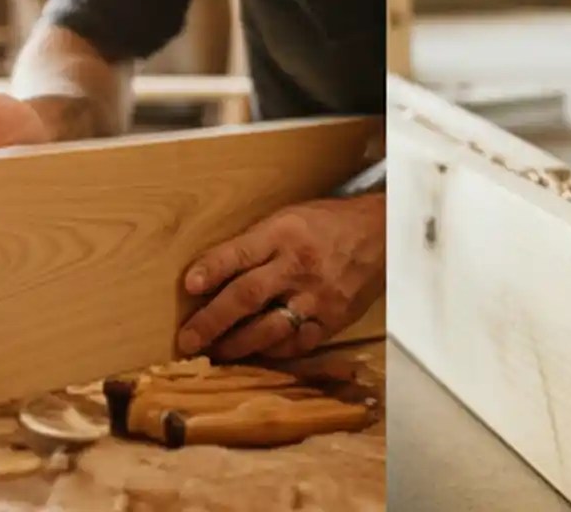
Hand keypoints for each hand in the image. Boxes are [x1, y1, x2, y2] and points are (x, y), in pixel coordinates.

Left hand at [176, 194, 385, 361]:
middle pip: (247, 296)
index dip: (212, 268)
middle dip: (213, 320)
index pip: (240, 252)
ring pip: (269, 328)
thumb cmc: (327, 224)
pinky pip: (297, 343)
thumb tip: (213, 271)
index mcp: (284, 233)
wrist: (382, 235)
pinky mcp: (333, 320)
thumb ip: (256, 243)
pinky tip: (256, 353)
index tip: (189, 284)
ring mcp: (317, 297)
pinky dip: (273, 351)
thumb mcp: (289, 217)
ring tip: (215, 352)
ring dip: (237, 345)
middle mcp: (298, 266)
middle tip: (187, 338)